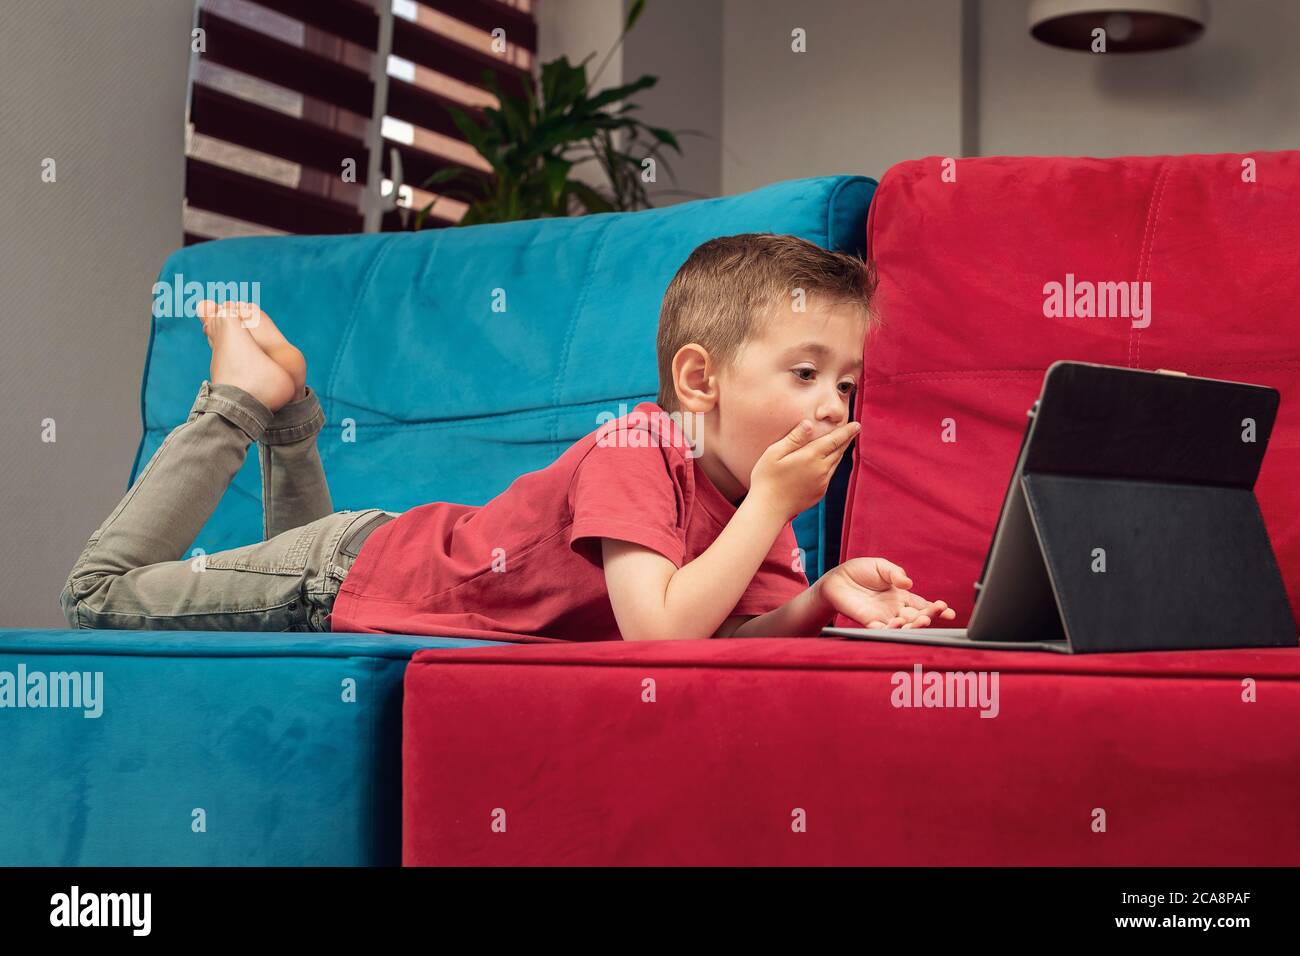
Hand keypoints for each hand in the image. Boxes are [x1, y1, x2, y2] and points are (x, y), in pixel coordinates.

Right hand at [749, 419, 860, 521]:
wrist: (768, 508)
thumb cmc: (767, 478)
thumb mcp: (774, 453)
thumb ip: (794, 438)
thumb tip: (810, 424)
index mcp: (811, 456)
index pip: (834, 440)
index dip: (847, 431)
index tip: (857, 424)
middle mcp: (821, 469)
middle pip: (838, 451)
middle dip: (846, 439)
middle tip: (854, 430)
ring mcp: (822, 483)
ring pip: (835, 463)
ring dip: (840, 452)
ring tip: (842, 443)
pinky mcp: (819, 493)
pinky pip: (829, 475)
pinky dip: (831, 465)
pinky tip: (827, 462)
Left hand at [816, 557, 956, 628]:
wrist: (837, 579)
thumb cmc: (860, 571)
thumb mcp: (881, 566)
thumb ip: (894, 573)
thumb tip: (908, 582)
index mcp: (902, 596)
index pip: (923, 605)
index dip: (937, 609)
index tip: (950, 613)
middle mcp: (896, 609)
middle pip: (917, 617)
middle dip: (929, 616)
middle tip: (938, 613)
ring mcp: (883, 617)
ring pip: (903, 626)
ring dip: (914, 626)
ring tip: (922, 621)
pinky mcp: (869, 622)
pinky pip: (882, 630)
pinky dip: (891, 630)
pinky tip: (898, 625)